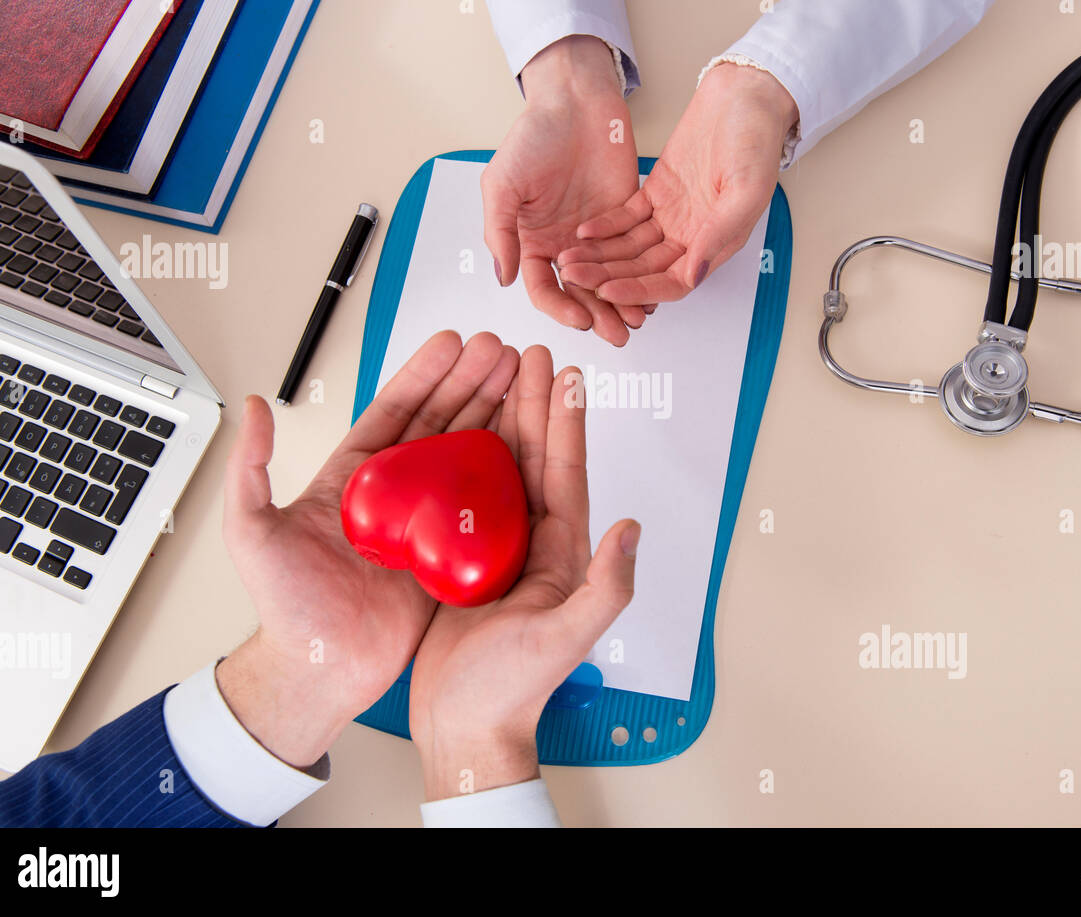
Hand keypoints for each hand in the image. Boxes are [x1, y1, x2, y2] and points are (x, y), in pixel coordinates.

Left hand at [216, 330, 518, 767]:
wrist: (320, 672)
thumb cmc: (285, 609)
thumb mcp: (251, 533)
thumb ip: (250, 470)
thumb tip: (254, 407)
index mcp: (355, 478)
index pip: (396, 412)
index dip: (425, 375)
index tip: (453, 343)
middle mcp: (396, 494)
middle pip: (442, 425)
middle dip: (473, 384)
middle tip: (503, 351)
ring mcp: (427, 523)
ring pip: (469, 458)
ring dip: (497, 418)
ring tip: (522, 382)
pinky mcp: (451, 556)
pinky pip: (485, 511)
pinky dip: (508, 479)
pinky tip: (530, 450)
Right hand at [408, 346, 639, 799]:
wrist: (463, 727)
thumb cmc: (512, 689)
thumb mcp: (566, 636)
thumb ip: (605, 587)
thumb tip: (632, 530)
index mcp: (561, 552)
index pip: (565, 471)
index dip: (566, 419)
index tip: (566, 373)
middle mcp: (532, 542)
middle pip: (532, 457)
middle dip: (533, 403)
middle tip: (528, 354)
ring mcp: (493, 549)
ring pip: (498, 468)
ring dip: (499, 420)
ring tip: (495, 375)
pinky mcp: (457, 560)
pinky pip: (459, 495)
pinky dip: (457, 458)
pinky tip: (448, 431)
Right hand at [482, 34, 651, 345]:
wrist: (574, 100)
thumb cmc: (532, 136)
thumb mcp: (502, 184)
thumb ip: (500, 232)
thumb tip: (503, 279)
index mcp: (531, 241)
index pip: (543, 288)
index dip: (559, 308)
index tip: (579, 320)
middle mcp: (563, 244)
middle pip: (580, 292)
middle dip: (598, 315)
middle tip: (616, 335)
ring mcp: (595, 234)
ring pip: (609, 279)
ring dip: (622, 302)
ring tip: (638, 321)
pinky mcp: (625, 218)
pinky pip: (634, 253)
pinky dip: (643, 273)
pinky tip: (656, 290)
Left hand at [557, 63, 797, 303]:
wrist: (744, 97)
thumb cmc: (755, 142)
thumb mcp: (747, 191)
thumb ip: (719, 234)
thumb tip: (693, 275)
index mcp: (715, 244)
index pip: (671, 282)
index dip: (639, 291)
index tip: (607, 291)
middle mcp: (691, 237)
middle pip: (643, 269)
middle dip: (608, 276)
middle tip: (573, 277)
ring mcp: (672, 216)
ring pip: (629, 247)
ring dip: (601, 256)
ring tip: (568, 261)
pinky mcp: (656, 193)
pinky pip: (625, 218)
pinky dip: (605, 227)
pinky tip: (583, 232)